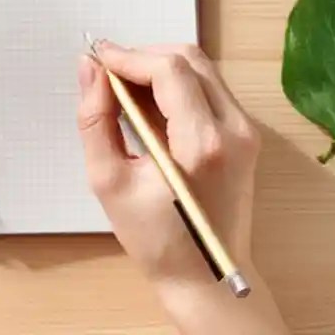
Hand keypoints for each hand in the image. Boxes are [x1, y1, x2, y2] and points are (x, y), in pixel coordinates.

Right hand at [77, 43, 287, 334]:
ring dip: (159, 68)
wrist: (207, 278)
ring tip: (124, 91)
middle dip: (143, 57)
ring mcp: (245, 131)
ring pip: (201, 69)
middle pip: (189, 60)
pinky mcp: (244, 136)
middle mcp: (234, 129)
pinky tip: (149, 108)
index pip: (169, 70)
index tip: (97, 59)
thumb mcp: (110, 181)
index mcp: (203, 144)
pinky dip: (176, 86)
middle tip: (107, 74)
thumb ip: (95, 120)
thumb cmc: (157, 241)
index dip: (128, 57)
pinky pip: (209, 89)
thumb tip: (89, 70)